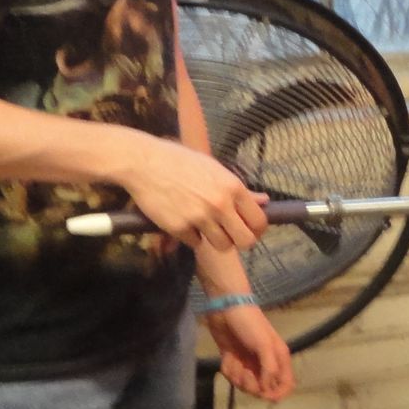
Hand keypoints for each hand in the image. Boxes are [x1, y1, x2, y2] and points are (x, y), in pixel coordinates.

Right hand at [117, 135, 269, 253]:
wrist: (144, 163)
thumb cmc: (180, 162)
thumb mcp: (214, 169)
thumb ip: (240, 189)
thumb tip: (264, 200)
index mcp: (232, 187)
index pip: (259, 221)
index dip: (257, 229)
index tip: (250, 229)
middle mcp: (220, 204)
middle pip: (245, 241)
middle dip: (240, 241)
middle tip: (230, 235)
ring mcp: (199, 218)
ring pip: (222, 246)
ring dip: (215, 240)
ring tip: (205, 227)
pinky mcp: (179, 228)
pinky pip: (195, 243)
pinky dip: (191, 236)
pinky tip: (183, 220)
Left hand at [208, 303, 293, 400]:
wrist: (226, 308)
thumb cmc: (249, 324)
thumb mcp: (265, 345)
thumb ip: (270, 369)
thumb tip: (267, 389)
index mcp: (278, 359)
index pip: (286, 384)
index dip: (277, 394)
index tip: (264, 394)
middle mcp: (265, 363)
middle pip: (263, 389)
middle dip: (252, 386)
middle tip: (245, 373)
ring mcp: (249, 363)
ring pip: (245, 384)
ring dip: (237, 376)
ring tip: (234, 362)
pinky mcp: (233, 360)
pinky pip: (231, 375)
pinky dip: (228, 369)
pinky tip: (227, 357)